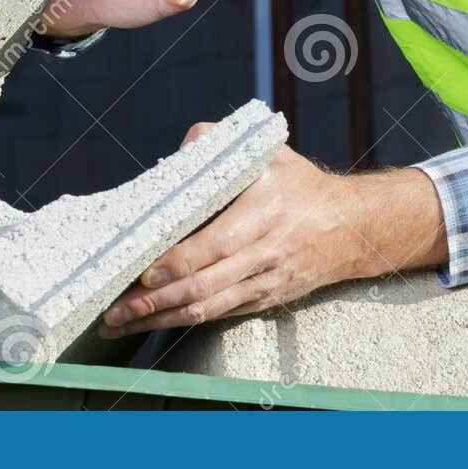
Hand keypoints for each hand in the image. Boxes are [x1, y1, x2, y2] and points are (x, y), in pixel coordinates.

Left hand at [98, 122, 449, 336]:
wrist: (353, 227)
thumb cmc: (301, 186)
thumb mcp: (270, 153)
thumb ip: (221, 144)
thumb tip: (182, 149)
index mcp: (264, 211)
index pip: (216, 244)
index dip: (178, 262)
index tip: (144, 270)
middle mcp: (265, 250)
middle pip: (204, 285)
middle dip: (155, 301)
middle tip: (115, 309)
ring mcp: (265, 280)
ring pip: (208, 308)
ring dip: (161, 319)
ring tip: (121, 324)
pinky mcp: (265, 299)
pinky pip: (220, 315)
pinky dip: (184, 321)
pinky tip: (156, 322)